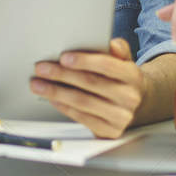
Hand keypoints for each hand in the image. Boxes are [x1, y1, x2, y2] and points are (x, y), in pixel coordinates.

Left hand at [29, 37, 143, 138]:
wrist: (138, 106)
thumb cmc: (123, 80)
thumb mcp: (124, 63)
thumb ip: (118, 51)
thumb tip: (111, 44)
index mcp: (133, 77)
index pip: (107, 66)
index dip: (84, 61)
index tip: (63, 57)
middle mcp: (129, 98)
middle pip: (90, 83)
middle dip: (62, 74)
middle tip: (41, 68)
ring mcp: (120, 117)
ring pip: (82, 102)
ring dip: (56, 92)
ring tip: (38, 84)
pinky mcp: (109, 131)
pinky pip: (81, 117)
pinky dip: (63, 107)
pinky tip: (52, 98)